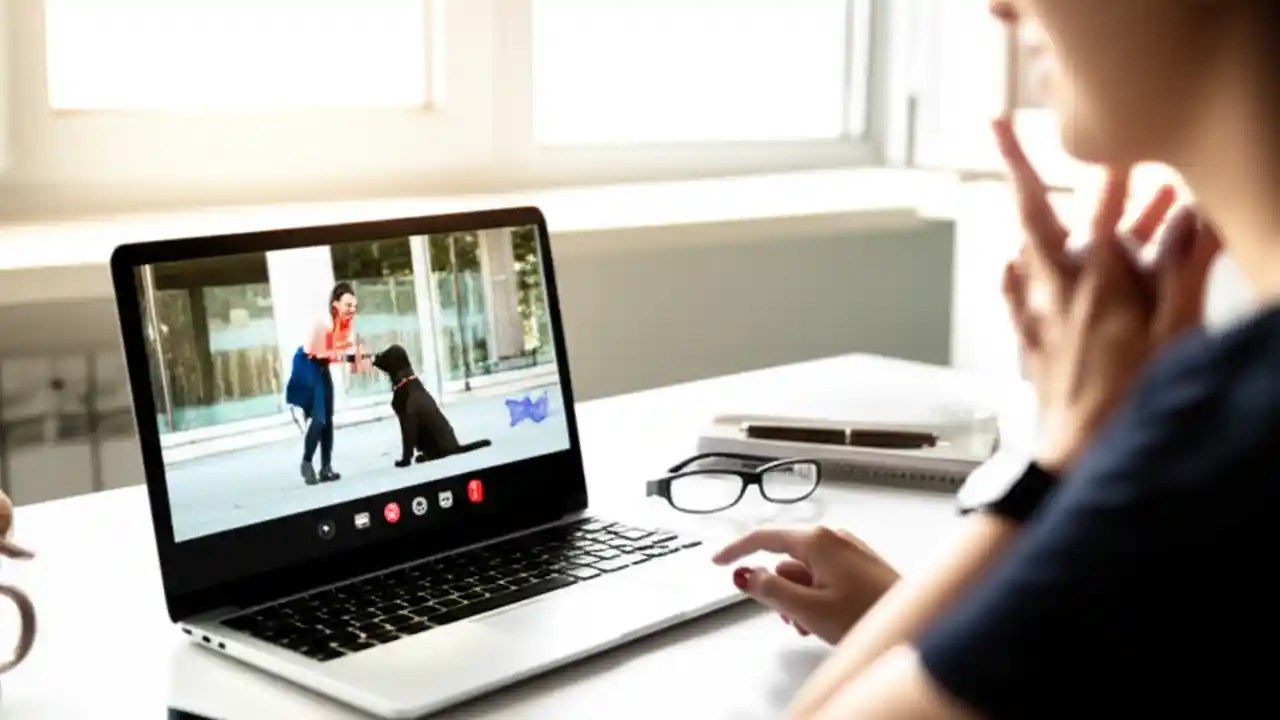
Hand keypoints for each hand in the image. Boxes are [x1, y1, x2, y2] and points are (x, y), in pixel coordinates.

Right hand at [712, 526, 899, 644]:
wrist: (915, 623)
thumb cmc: (870, 613)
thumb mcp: (808, 608)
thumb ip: (769, 589)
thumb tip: (745, 574)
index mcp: (816, 541)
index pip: (763, 537)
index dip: (736, 550)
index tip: (718, 560)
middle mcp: (832, 538)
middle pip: (784, 559)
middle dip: (778, 590)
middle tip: (788, 616)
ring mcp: (847, 550)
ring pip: (802, 572)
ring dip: (797, 598)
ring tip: (813, 625)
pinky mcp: (857, 565)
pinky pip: (821, 577)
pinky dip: (814, 596)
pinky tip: (826, 619)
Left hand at [994, 118, 1220, 472]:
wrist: (1079, 455)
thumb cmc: (1131, 399)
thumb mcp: (1175, 331)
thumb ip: (1184, 269)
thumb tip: (1194, 218)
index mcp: (1099, 281)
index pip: (1105, 207)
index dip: (1117, 170)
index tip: (1125, 138)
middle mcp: (1059, 289)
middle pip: (1034, 213)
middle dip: (1017, 165)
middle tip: (996, 127)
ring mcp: (1039, 313)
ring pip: (1028, 248)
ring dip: (1040, 215)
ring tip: (1042, 192)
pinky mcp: (1030, 339)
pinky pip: (1014, 293)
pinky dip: (1015, 270)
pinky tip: (1012, 262)